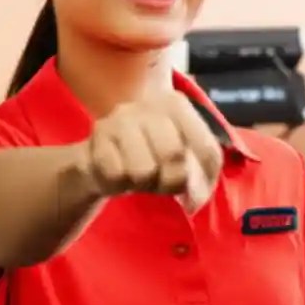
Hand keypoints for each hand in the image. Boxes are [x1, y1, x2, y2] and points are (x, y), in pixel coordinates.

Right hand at [75, 92, 223, 210]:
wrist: (105, 155)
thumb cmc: (154, 154)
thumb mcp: (186, 159)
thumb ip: (200, 174)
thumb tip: (193, 201)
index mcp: (178, 105)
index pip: (206, 150)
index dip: (203, 179)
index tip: (192, 189)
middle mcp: (150, 104)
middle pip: (175, 156)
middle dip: (172, 181)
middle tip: (162, 182)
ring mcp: (122, 118)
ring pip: (144, 171)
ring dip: (144, 184)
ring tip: (140, 175)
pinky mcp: (98, 136)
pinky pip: (116, 176)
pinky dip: (119, 184)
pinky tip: (119, 172)